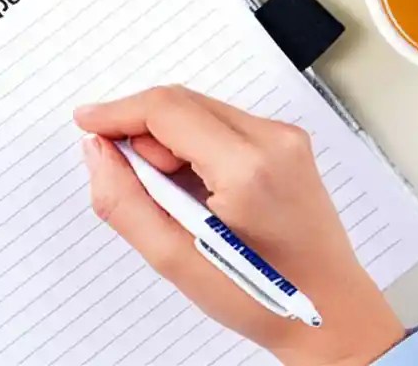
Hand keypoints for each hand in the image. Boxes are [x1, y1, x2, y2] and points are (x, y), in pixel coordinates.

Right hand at [75, 86, 404, 365]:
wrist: (330, 312)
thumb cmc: (264, 295)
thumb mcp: (176, 259)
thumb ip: (124, 200)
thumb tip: (98, 152)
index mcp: (247, 167)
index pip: (166, 109)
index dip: (117, 112)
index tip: (87, 124)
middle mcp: (273, 140)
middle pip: (183, 104)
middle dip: (141, 129)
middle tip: (124, 175)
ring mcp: (286, 138)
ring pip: (202, 112)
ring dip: (168, 140)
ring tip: (170, 199)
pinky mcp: (288, 144)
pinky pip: (224, 125)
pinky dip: (194, 146)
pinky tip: (195, 192)